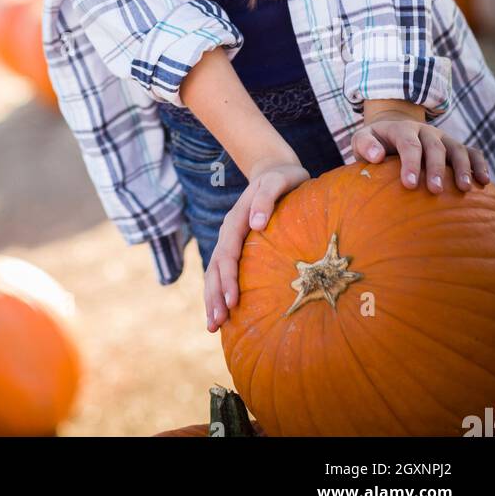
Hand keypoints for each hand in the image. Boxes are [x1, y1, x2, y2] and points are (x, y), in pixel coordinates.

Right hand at [204, 159, 309, 332]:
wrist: (274, 170)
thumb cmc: (282, 178)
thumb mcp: (277, 181)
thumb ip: (266, 199)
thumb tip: (255, 223)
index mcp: (236, 219)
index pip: (228, 253)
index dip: (228, 278)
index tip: (232, 302)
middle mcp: (229, 232)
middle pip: (215, 267)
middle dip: (214, 296)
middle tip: (217, 324)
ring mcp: (230, 240)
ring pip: (214, 272)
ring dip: (212, 298)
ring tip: (213, 325)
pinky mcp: (237, 247)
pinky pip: (222, 271)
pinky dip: (219, 291)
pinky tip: (222, 312)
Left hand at [351, 109, 491, 192]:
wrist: (393, 131)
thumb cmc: (375, 143)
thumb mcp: (362, 139)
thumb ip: (365, 145)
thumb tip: (376, 156)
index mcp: (402, 129)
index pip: (408, 144)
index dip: (410, 163)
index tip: (408, 184)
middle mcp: (425, 131)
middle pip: (434, 147)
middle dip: (436, 168)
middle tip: (435, 190)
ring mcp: (443, 138)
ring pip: (456, 148)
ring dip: (462, 167)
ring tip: (464, 188)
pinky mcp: (454, 147)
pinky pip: (471, 152)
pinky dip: (479, 165)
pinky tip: (484, 182)